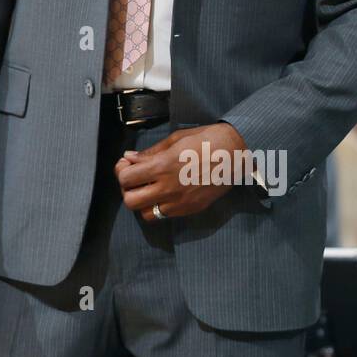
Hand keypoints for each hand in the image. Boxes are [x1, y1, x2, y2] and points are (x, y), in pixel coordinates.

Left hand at [115, 122, 248, 221]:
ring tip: (148, 189)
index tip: (126, 164)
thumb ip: (150, 153)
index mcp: (162, 166)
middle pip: (130, 201)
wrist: (236, 153)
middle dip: (127, 189)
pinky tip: (164, 194)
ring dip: (142, 203)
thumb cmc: (205, 140)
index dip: (121, 171)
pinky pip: (165, 215)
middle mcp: (169, 187)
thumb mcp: (174, 140)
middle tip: (134, 179)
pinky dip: (159, 207)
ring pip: (146, 214)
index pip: (126, 178)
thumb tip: (130, 158)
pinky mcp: (191, 209)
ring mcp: (180, 201)